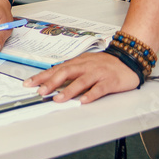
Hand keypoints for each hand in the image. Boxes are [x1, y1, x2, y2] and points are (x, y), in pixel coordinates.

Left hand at [24, 52, 140, 103]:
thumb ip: (71, 71)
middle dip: (52, 82)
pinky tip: (84, 100)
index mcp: (78, 62)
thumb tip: (52, 79)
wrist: (128, 58)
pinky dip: (91, 94)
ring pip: (81, 81)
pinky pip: (100, 88)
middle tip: (41, 91)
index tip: (29, 83)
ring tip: (58, 99)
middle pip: (66, 72)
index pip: (56, 69)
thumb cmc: (105, 63)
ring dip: (69, 90)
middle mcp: (86, 66)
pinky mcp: (110, 81)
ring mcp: (98, 73)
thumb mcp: (85, 63)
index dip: (42, 76)